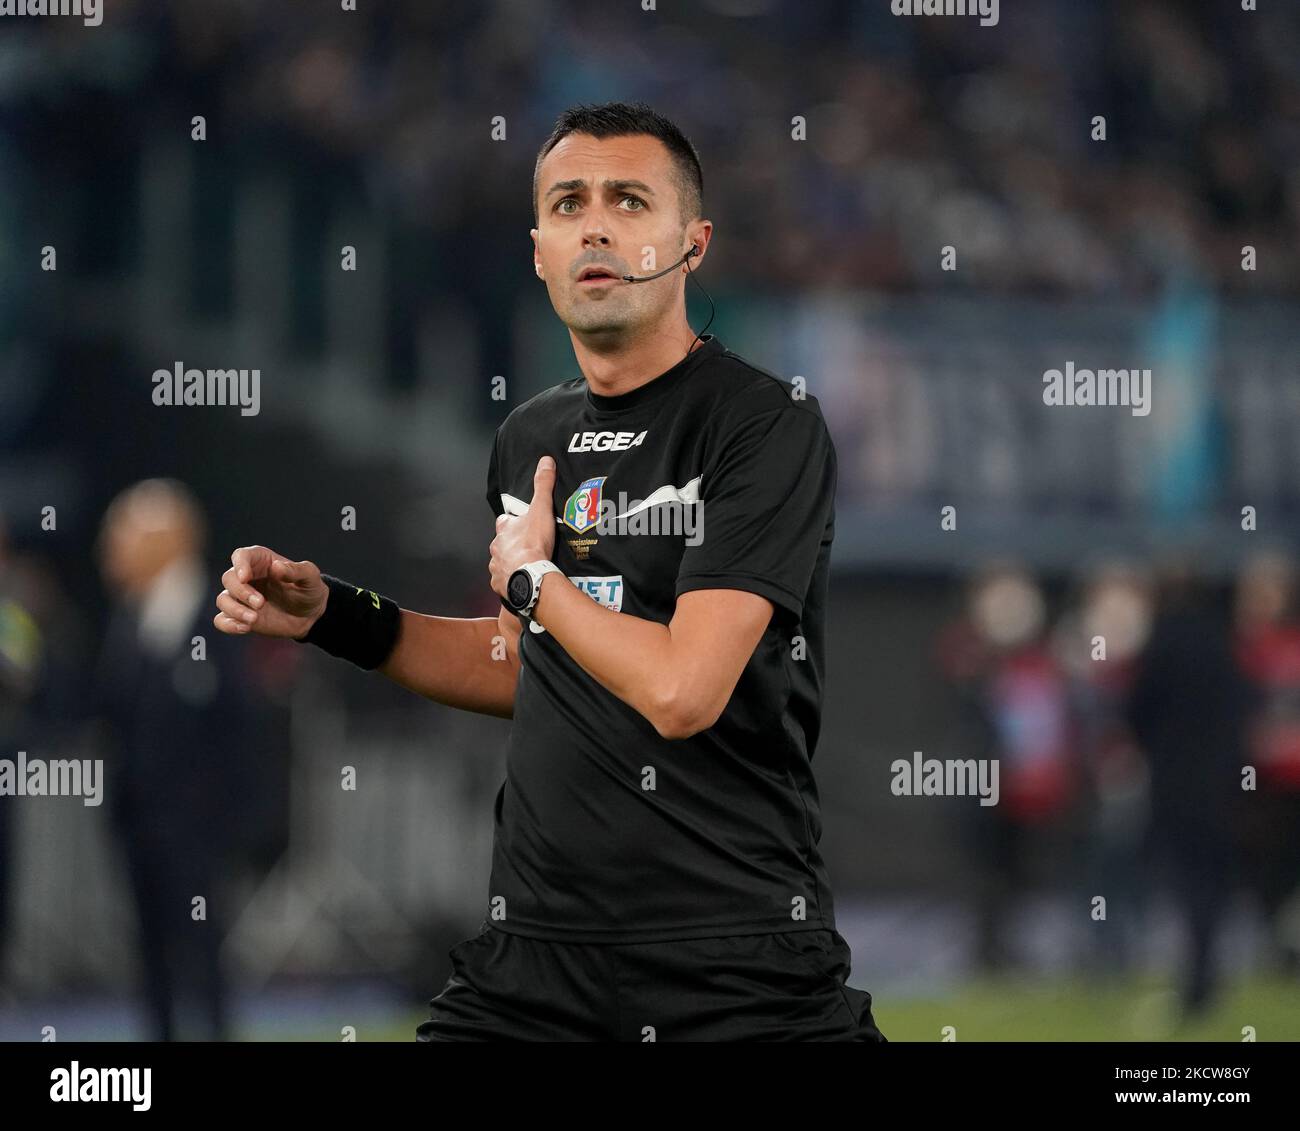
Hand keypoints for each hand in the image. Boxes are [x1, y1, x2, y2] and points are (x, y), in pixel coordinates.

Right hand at [214, 546, 327, 638]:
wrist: (310, 616)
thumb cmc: (309, 590)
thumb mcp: (310, 577)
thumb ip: (296, 570)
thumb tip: (276, 567)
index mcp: (261, 561)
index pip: (241, 556)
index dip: (240, 565)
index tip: (245, 577)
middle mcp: (247, 577)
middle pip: (229, 579)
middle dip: (241, 592)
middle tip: (260, 603)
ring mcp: (241, 598)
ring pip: (223, 600)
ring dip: (235, 610)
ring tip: (254, 619)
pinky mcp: (239, 616)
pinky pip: (222, 620)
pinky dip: (228, 625)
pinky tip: (245, 628)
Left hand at [489, 456, 556, 598]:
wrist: (530, 576)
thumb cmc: (533, 544)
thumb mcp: (541, 509)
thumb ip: (543, 485)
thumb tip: (545, 462)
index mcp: (504, 530)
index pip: (504, 522)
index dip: (513, 522)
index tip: (522, 524)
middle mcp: (496, 548)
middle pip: (502, 544)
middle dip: (512, 545)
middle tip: (529, 548)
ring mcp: (496, 567)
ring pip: (502, 563)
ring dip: (512, 564)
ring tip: (527, 567)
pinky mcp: (500, 585)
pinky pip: (504, 582)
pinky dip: (512, 582)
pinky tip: (523, 582)